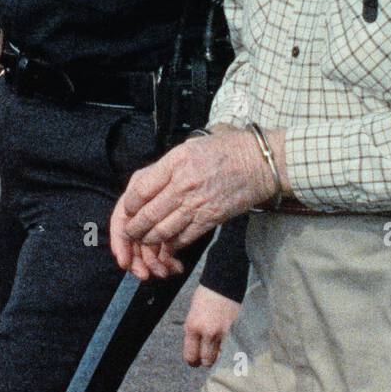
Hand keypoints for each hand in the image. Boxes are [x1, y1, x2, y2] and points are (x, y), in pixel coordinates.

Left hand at [109, 130, 277, 275]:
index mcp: (175, 161)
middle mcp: (183, 184)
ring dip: (149, 240)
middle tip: (132, 232)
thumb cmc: (228, 149)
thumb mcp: (192, 146)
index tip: (130, 210)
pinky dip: (171, 245)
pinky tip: (168, 245)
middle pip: (146, 215)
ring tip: (146, 240)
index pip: (139, 190)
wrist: (261, 163)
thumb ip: (168, 165)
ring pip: (161, 232)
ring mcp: (197, 204)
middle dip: (133, 229)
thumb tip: (146, 184)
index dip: (129, 206)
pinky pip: (182, 238)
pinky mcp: (210, 219)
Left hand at [183, 284, 241, 367]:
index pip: (191, 356)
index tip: (195, 361)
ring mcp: (223, 331)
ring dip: (218, 355)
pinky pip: (231, 346)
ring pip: (220, 356)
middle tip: (206, 358)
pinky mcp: (236, 329)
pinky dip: (228, 347)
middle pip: (207, 361)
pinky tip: (227, 342)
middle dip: (206, 361)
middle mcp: (207, 332)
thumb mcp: (192, 315)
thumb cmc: (205, 295)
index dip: (193, 362)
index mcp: (192, 327)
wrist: (223, 281)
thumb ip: (194, 332)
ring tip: (217, 350)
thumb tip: (196, 348)